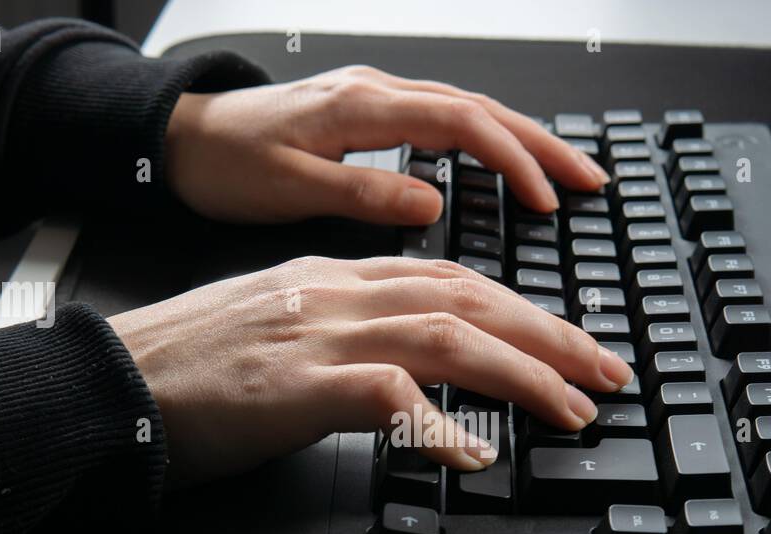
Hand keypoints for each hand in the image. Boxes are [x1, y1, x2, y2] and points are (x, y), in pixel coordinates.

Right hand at [109, 256, 632, 485]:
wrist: (113, 384)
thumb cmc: (192, 371)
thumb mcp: (281, 333)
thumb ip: (347, 340)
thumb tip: (407, 377)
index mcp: (336, 277)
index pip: (453, 279)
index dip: (524, 311)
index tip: (572, 344)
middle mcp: (338, 293)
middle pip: (471, 297)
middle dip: (551, 335)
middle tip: (607, 374)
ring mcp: (320, 334)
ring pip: (449, 333)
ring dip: (524, 373)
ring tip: (573, 411)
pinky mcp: (297, 385)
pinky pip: (389, 396)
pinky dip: (441, 424)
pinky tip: (478, 455)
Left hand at [163, 64, 609, 224]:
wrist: (180, 138)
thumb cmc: (225, 164)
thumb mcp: (288, 188)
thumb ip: (362, 194)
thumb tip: (431, 202)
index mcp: (363, 107)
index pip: (461, 125)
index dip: (512, 162)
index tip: (547, 199)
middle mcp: (376, 93)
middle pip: (480, 110)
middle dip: (541, 145)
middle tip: (590, 179)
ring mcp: (375, 99)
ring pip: (468, 112)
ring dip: (521, 141)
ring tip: (565, 174)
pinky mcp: (369, 115)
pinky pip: (445, 121)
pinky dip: (485, 142)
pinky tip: (503, 164)